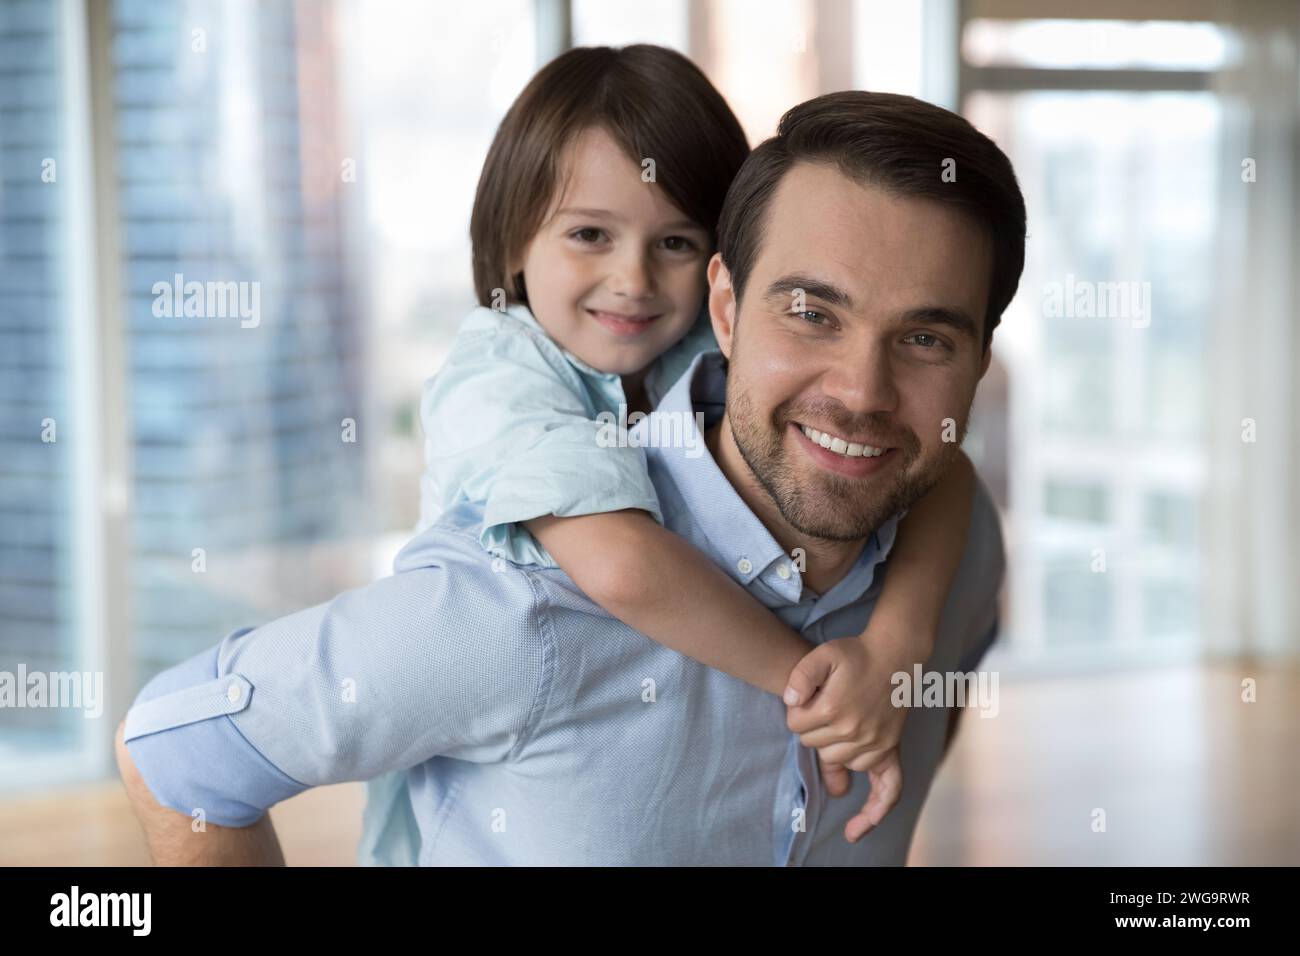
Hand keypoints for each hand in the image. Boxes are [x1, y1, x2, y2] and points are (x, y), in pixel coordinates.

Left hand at [785, 636, 910, 840]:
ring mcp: (874, 744)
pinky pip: (885, 790)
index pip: (795, 725)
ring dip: (832, 747)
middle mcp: (855, 732)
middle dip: (812, 727)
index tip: (807, 695)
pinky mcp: (889, 749)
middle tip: (824, 702)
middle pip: (814, 746)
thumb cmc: (856, 654)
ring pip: (837, 761)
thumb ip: (801, 675)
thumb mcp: (823, 654)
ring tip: (838, 720)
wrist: (895, 654)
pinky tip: (855, 829)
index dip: (796, 710)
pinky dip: (871, 811)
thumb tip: (790, 701)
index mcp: (834, 710)